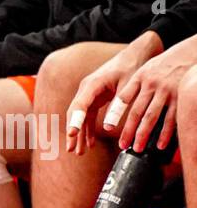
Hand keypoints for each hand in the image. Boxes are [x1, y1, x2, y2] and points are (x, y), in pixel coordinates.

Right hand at [64, 33, 160, 156]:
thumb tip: (110, 128)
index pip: (79, 105)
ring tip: (79, 152)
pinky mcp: (96, 98)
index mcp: (92, 84)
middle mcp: (87, 89)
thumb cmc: (131, 68)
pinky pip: (88, 116)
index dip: (75, 121)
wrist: (135, 55)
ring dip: (80, 134)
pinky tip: (90, 143)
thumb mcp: (127, 87)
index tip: (72, 135)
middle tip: (72, 150)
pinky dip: (88, 129)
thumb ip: (118, 106)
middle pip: (75, 113)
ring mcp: (90, 93)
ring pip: (80, 117)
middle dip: (73, 132)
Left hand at [102, 38, 195, 153]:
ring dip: (144, 135)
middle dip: (128, 130)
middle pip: (136, 111)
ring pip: (152, 117)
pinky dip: (165, 133)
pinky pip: (171, 118)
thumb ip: (134, 87)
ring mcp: (166, 91)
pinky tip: (159, 144)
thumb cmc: (163, 65)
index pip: (124, 98)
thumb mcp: (145, 71)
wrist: (187, 54)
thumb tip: (121, 105)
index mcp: (139, 78)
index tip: (107, 127)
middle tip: (122, 145)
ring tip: (138, 148)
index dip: (115, 113)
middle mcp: (151, 85)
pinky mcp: (180, 97)